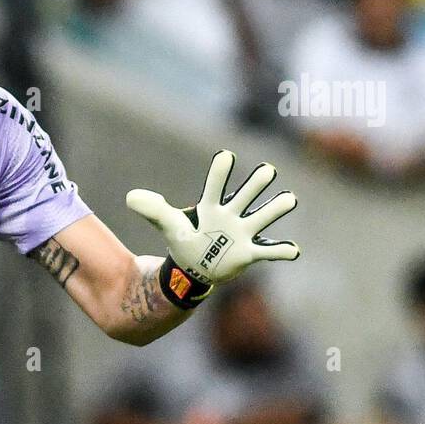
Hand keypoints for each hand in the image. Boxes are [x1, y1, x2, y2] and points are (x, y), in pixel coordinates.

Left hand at [126, 149, 299, 284]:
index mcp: (211, 207)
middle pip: (245, 196)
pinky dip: (281, 251)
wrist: (194, 267)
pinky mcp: (248, 253)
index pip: (215, 187)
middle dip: (255, 184)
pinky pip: (268, 251)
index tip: (225, 156)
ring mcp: (242, 233)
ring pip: (262, 218)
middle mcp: (231, 216)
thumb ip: (152, 210)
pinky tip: (293, 250)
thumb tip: (131, 197)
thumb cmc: (184, 240)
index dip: (220, 173)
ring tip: (289, 199)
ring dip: (275, 209)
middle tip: (267, 170)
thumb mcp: (168, 225)